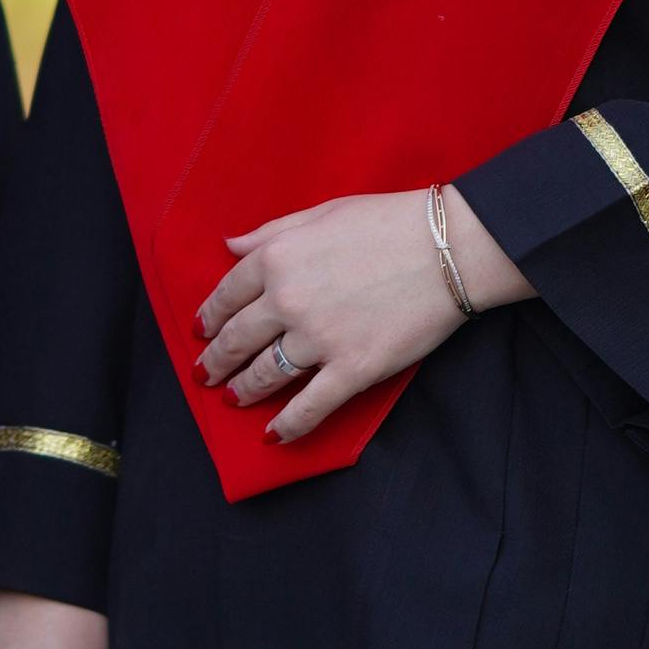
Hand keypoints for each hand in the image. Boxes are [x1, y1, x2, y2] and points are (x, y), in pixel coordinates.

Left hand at [198, 179, 519, 449]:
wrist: (447, 249)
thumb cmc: (387, 223)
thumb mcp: (320, 213)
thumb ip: (270, 232)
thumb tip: (229, 246)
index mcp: (277, 259)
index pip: (227, 295)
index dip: (209, 318)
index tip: (201, 332)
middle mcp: (288, 301)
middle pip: (237, 340)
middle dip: (216, 361)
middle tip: (205, 375)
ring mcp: (318, 339)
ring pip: (266, 375)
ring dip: (244, 391)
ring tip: (234, 399)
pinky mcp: (351, 369)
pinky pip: (309, 406)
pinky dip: (288, 425)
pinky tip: (274, 435)